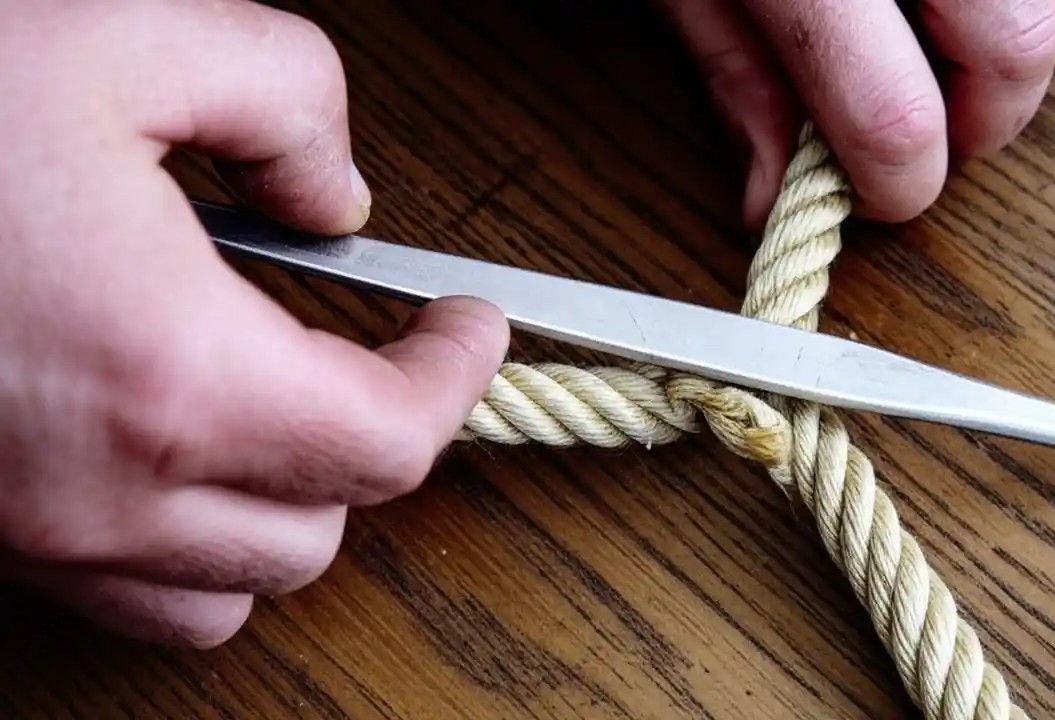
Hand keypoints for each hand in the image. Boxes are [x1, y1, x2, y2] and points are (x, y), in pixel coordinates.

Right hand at [0, 0, 507, 647]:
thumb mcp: (121, 34)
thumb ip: (279, 95)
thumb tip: (334, 188)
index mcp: (166, 369)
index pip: (389, 439)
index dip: (454, 379)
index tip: (468, 330)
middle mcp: (102, 483)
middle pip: (326, 525)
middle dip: (380, 437)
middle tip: (390, 358)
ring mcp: (32, 529)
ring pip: (232, 589)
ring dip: (293, 508)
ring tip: (295, 417)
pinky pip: (130, 600)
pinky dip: (191, 552)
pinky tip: (187, 464)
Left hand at [659, 0, 1054, 228]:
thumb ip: (736, 78)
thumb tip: (774, 200)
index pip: (893, 114)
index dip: (897, 184)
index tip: (880, 196)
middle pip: (1020, 46)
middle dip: (989, 115)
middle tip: (936, 127)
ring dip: (1007, 42)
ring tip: (936, 41)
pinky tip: (950, 1)